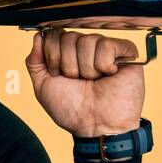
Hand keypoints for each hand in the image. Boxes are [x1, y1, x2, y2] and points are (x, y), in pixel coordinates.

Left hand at [24, 29, 145, 136]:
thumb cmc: (72, 111)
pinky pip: (107, 45)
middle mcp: (86, 48)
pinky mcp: (126, 52)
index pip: (54, 35)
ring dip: (86, 68)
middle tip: (78, 81)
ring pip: (87, 40)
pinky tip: (109, 75)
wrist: (95, 127)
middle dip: (68, 65)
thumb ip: (35, 61)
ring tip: (94, 81)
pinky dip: (103, 65)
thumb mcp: (43, 86)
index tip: (58, 75)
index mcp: (67, 53)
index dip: (53, 56)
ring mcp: (106, 49)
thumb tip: (37, 37)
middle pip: (69, 36)